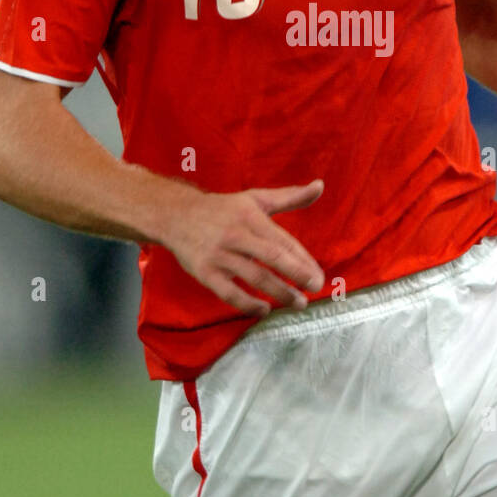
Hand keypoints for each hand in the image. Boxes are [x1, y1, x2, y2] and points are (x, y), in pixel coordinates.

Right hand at [165, 178, 325, 314]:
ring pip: (255, 277)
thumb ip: (289, 196)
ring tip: (298, 302)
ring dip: (279, 293)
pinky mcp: (205, 272)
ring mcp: (220, 255)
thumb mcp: (255, 199)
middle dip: (297, 274)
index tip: (318, 276)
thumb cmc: (223, 209)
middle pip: (272, 257)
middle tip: (315, 288)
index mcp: (251, 217)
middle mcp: (237, 235)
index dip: (303, 260)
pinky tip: (264, 310)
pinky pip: (229, 293)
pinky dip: (248, 304)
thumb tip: (320, 186)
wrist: (176, 215)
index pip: (283, 241)